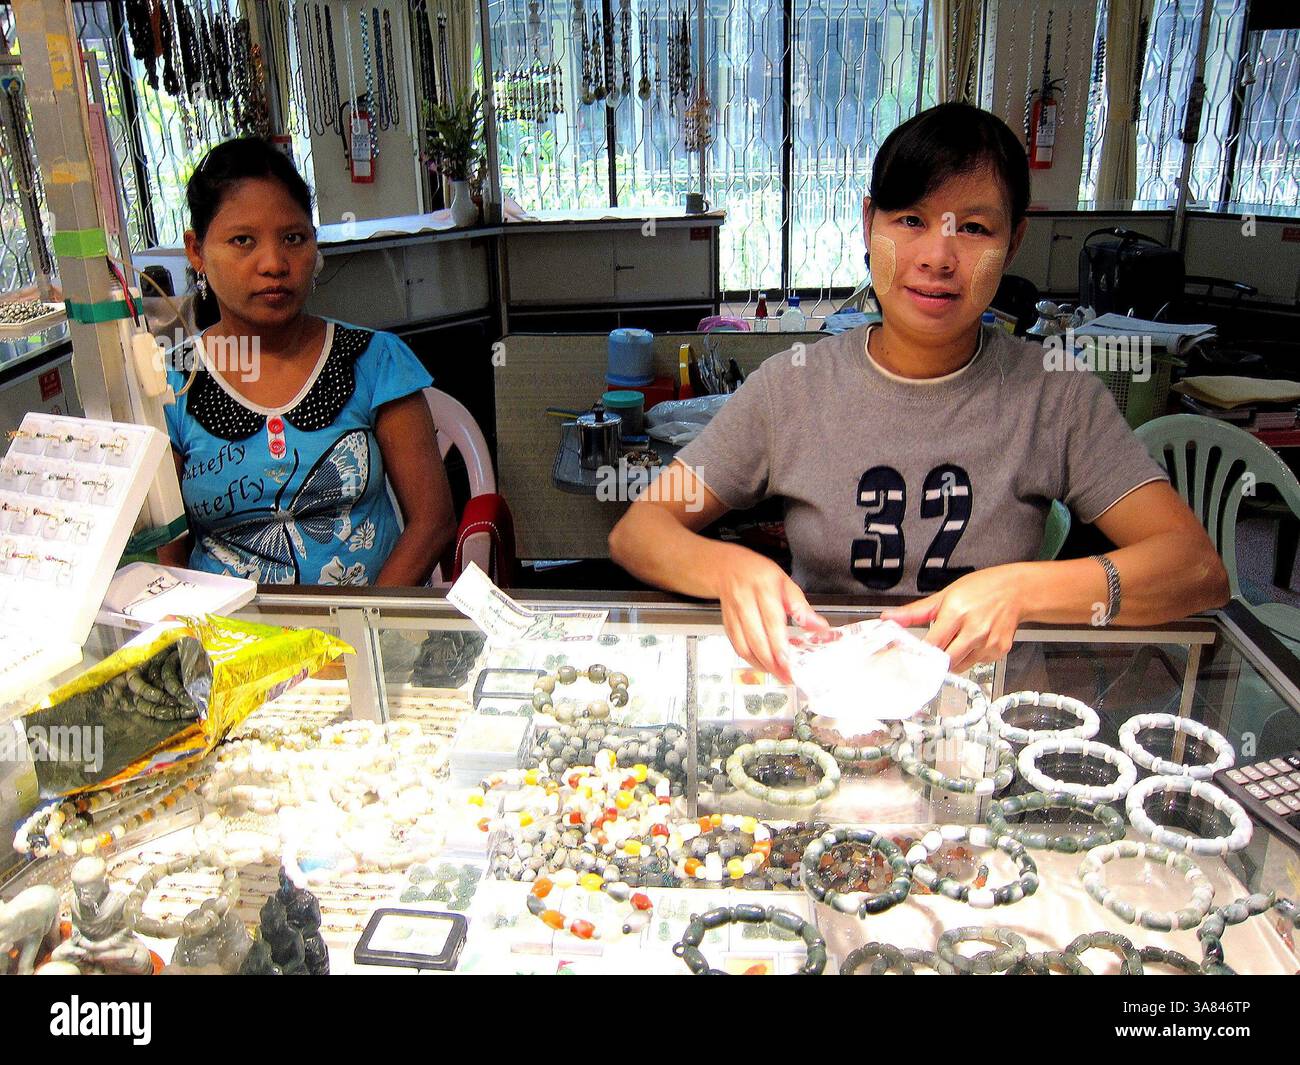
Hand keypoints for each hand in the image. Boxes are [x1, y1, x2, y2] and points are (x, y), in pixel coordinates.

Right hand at [711, 546, 828, 683]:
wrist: (727, 568)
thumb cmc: (760, 575)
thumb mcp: (785, 583)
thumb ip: (802, 607)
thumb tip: (820, 628)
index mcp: (763, 588)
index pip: (771, 619)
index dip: (778, 644)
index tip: (788, 662)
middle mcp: (745, 601)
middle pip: (756, 638)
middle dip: (772, 662)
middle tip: (787, 676)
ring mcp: (733, 614)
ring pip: (744, 646)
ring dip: (761, 664)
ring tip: (778, 674)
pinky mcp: (726, 624)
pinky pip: (737, 647)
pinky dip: (750, 660)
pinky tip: (763, 665)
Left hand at [879, 565, 1029, 673]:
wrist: (1016, 591)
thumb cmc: (981, 589)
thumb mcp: (945, 595)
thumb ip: (915, 611)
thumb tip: (890, 618)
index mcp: (956, 613)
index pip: (931, 644)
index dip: (919, 653)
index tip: (910, 656)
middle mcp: (974, 629)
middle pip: (945, 660)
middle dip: (936, 658)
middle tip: (934, 650)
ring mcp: (988, 642)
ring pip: (959, 665)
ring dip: (953, 657)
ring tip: (958, 638)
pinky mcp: (999, 651)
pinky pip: (976, 663)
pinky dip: (970, 656)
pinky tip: (973, 640)